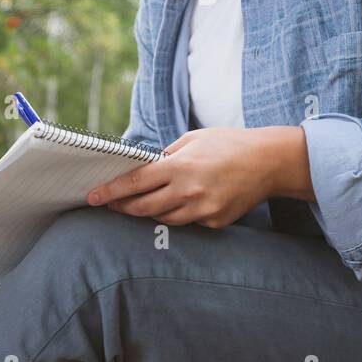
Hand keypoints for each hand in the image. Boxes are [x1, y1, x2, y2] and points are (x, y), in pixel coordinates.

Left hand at [86, 126, 308, 227]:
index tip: (92, 197)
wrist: (269, 162)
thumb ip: (167, 155)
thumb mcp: (193, 139)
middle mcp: (189, 191)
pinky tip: (179, 203)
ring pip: (162, 219)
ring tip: (138, 204)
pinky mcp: (214, 222)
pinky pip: (187, 222)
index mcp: (180, 167)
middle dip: (122, 207)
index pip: (135, 183)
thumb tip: (145, 169)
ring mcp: (203, 210)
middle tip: (109, 204)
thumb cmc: (229, 144)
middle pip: (143, 208)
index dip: (111, 192)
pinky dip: (178, 213)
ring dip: (148, 212)